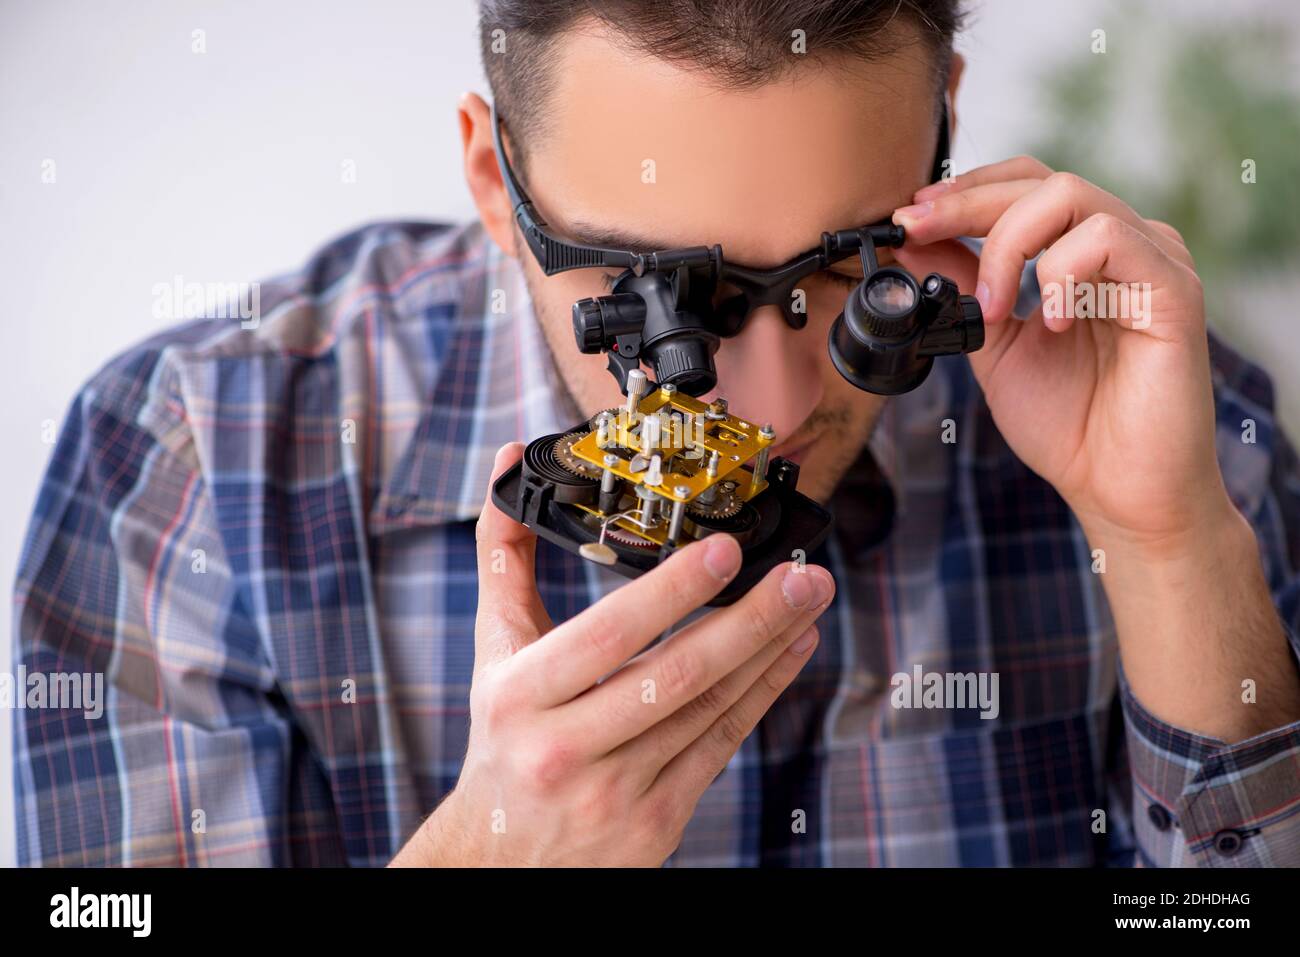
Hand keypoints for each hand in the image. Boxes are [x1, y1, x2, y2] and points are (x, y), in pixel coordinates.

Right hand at [391, 442, 833, 865]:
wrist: (501, 854)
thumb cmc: (504, 733)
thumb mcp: (493, 647)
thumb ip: (505, 554)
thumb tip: (510, 461)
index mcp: (523, 696)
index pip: (609, 636)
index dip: (672, 593)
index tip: (727, 550)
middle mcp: (567, 748)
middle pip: (675, 677)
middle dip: (749, 622)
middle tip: (804, 577)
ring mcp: (616, 792)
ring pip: (708, 712)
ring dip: (767, 652)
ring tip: (810, 601)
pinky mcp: (656, 821)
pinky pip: (720, 747)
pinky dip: (761, 694)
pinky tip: (791, 651)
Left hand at [892, 157, 1235, 552]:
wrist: (1117, 488)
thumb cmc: (1069, 423)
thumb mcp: (993, 344)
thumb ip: (962, 287)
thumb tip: (913, 240)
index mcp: (1083, 252)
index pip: (1025, 186)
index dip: (964, 191)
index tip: (909, 216)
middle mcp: (1123, 244)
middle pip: (1041, 180)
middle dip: (966, 202)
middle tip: (918, 228)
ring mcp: (1152, 260)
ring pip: (1071, 195)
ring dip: (1007, 245)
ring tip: (991, 310)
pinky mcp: (1174, 290)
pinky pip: (1110, 238)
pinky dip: (1060, 272)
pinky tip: (1048, 322)